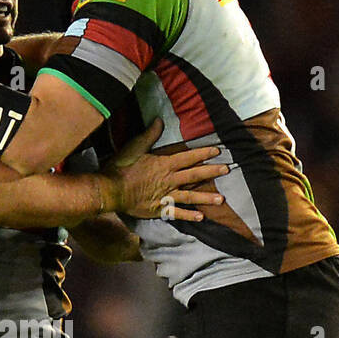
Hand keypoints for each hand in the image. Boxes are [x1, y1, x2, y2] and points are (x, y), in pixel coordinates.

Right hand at [102, 119, 227, 220]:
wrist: (111, 190)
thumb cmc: (121, 168)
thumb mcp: (134, 147)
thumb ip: (149, 135)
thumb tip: (159, 120)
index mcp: (165, 164)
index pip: (188, 157)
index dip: (203, 153)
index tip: (217, 151)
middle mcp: (169, 180)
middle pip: (194, 175)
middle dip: (212, 172)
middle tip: (227, 170)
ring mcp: (165, 195)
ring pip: (190, 196)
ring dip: (206, 197)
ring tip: (221, 199)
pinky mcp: (159, 208)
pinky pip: (177, 213)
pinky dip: (188, 215)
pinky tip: (200, 217)